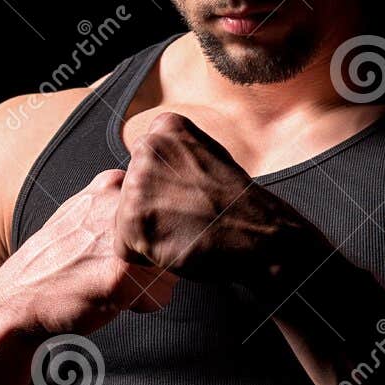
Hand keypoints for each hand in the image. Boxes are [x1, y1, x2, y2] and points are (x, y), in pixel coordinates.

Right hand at [0, 168, 177, 336]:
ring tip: (113, 283)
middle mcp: (120, 203)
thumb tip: (175, 220)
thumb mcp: (84, 213)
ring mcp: (121, 235)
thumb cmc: (59, 262)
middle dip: (155, 259)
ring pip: (172, 266)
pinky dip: (143, 303)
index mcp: (112, 183)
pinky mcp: (122, 271)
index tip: (125, 248)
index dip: (152, 237)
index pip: (168, 210)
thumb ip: (123, 207)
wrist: (19, 299)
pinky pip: (161, 294)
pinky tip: (112, 298)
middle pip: (174, 237)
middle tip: (117, 269)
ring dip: (152, 282)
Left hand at [115, 111, 324, 285]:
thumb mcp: (209, 156)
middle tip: (189, 216)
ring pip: (125, 219)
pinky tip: (177, 246)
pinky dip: (146, 257)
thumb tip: (146, 162)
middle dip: (153, 209)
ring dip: (150, 234)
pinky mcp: (132, 220)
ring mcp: (137, 184)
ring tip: (185, 231)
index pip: (144, 163)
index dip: (166, 188)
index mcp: (166, 128)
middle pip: (130, 191)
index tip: (192, 194)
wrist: (259, 235)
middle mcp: (147, 149)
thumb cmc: (239, 204)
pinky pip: (124, 248)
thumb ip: (174, 154)